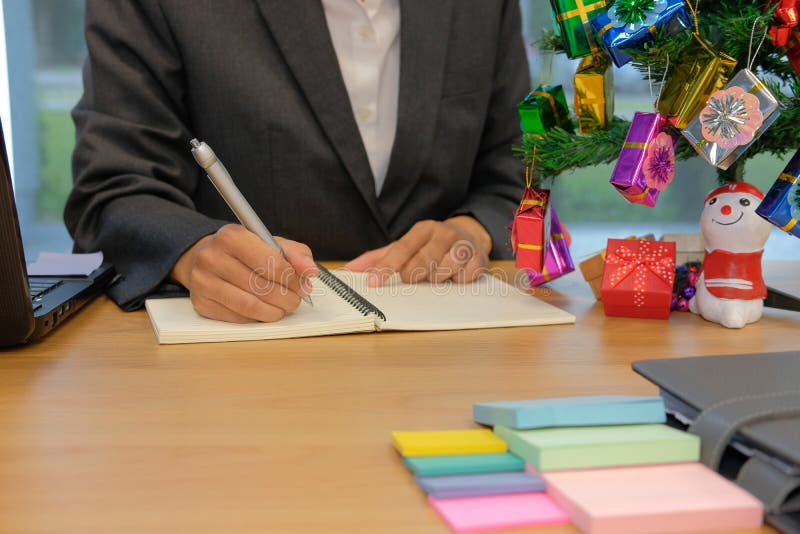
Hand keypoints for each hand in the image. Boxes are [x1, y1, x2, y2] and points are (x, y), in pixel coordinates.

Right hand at [170, 224, 316, 322]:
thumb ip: (296, 254)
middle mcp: (212, 257)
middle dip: (287, 297)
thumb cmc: (244, 251)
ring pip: (250, 306)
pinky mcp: (201, 303)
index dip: (292, 279)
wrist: (206, 258)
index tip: (302, 285)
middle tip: (296, 299)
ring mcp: (203, 282)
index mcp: (231, 236)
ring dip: (275, 311)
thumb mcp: (271, 243)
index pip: (269, 263)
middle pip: (261, 286)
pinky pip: (238, 317)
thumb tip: (310, 271)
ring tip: (284, 307)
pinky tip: (265, 310)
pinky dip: (258, 318)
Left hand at [344, 216, 490, 285]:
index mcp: (422, 229)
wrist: (468, 237)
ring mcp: (463, 246)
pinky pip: (464, 278)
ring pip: (443, 271)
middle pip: (422, 261)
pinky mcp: (479, 259)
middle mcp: (443, 234)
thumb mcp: (404, 247)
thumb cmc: (430, 246)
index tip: (373, 282)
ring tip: (436, 275)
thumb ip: (377, 258)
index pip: (401, 249)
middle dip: (413, 275)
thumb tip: (349, 269)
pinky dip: (456, 282)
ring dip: (436, 279)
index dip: (386, 267)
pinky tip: (454, 277)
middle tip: (413, 278)